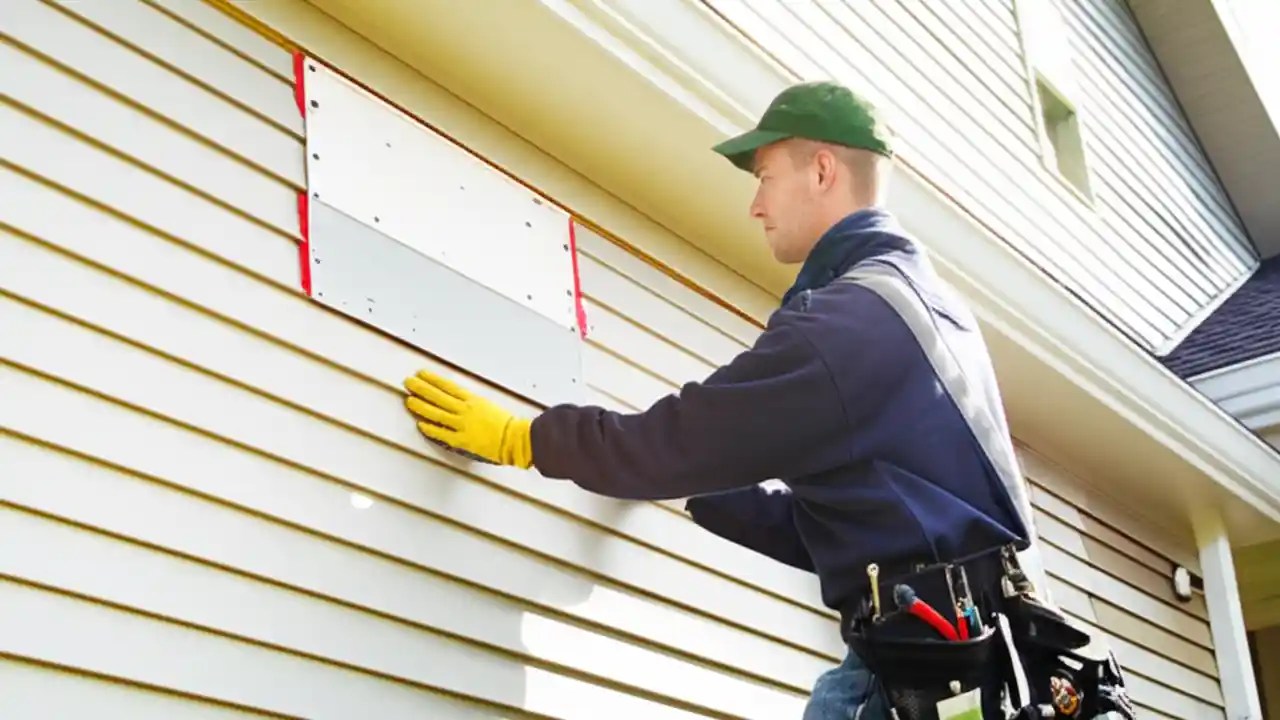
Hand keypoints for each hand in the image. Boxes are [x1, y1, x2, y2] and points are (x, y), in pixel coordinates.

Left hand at [403, 369, 533, 467]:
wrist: (515, 439)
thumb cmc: (506, 423)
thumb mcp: (488, 406)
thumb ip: (472, 403)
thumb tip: (458, 399)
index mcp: (472, 400)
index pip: (447, 386)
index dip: (433, 380)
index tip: (421, 374)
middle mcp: (464, 410)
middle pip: (438, 397)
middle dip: (421, 388)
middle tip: (408, 382)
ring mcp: (461, 425)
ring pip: (436, 413)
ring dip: (421, 406)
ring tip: (409, 400)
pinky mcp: (461, 440)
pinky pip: (441, 433)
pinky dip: (430, 428)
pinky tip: (420, 424)